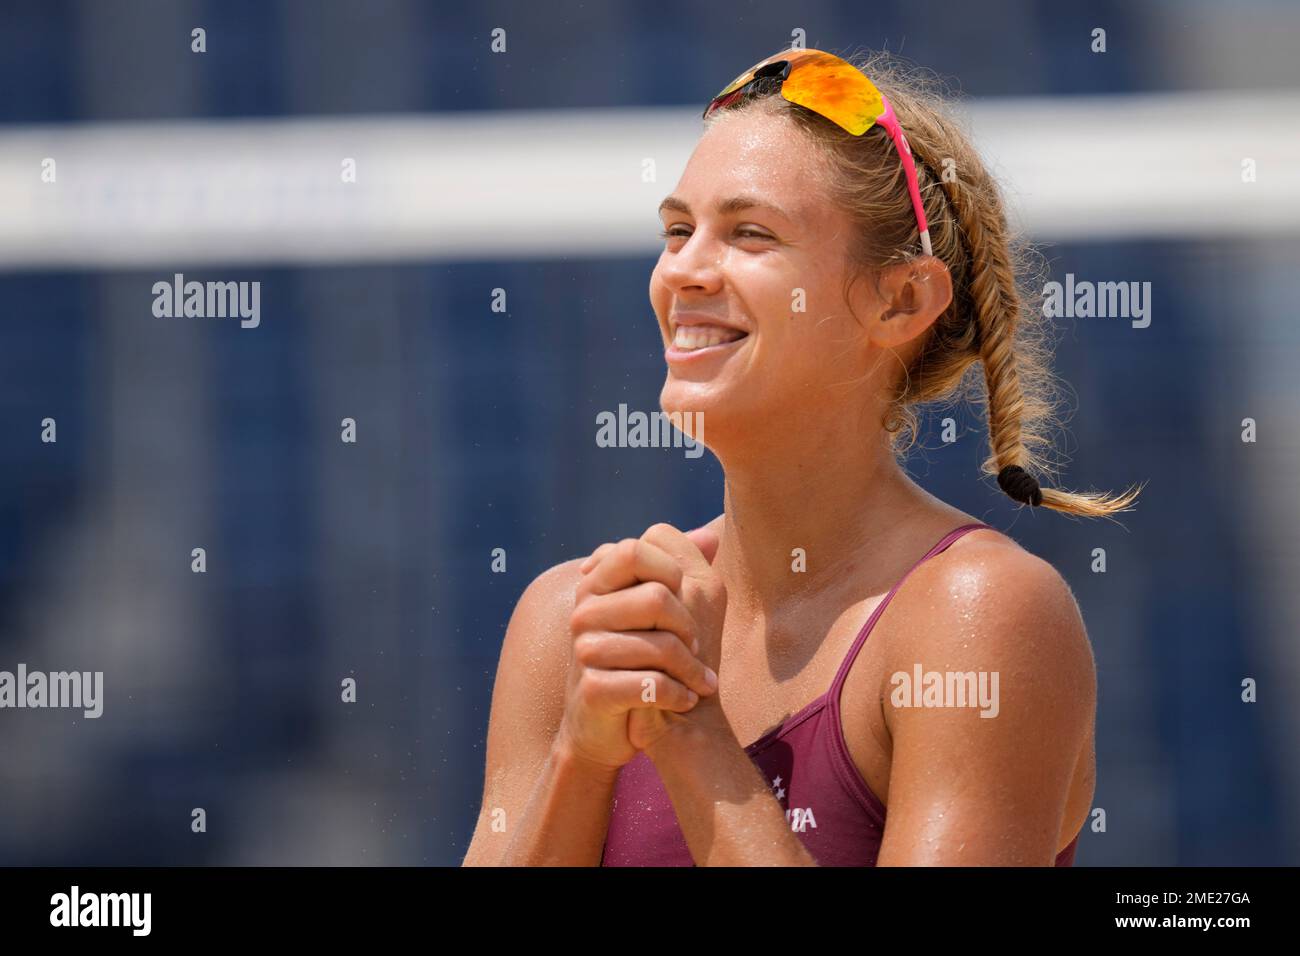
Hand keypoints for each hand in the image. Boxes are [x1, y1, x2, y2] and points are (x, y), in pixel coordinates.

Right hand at [556, 524, 723, 772]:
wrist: (609, 729)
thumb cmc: (641, 662)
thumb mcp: (661, 611)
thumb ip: (681, 567)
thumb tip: (711, 535)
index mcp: (596, 585)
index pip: (634, 550)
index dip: (670, 570)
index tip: (682, 600)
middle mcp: (583, 613)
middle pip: (657, 597)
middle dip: (689, 628)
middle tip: (693, 647)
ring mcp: (584, 652)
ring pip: (662, 646)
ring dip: (692, 670)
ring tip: (699, 681)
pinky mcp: (593, 691)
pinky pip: (652, 684)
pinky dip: (680, 695)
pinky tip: (684, 700)